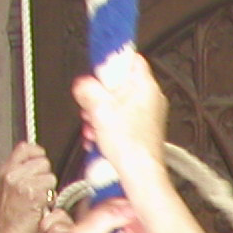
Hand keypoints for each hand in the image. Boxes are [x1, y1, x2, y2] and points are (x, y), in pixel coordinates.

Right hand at [0, 142, 55, 232]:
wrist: (6, 232)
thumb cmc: (9, 214)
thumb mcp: (8, 186)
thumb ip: (20, 171)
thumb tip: (36, 160)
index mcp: (6, 170)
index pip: (24, 147)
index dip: (36, 151)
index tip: (40, 157)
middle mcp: (13, 174)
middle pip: (42, 161)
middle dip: (45, 173)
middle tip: (39, 186)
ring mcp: (23, 184)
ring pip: (49, 175)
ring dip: (49, 186)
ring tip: (39, 196)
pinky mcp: (34, 195)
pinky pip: (51, 189)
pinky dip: (50, 197)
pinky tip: (41, 204)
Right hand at [73, 51, 169, 192]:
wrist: (140, 175)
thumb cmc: (130, 146)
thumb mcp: (99, 108)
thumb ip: (87, 88)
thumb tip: (82, 84)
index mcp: (145, 85)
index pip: (129, 57)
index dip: (110, 60)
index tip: (98, 65)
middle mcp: (151, 98)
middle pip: (117, 83)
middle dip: (98, 95)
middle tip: (91, 105)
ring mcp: (148, 115)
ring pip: (116, 103)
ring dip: (99, 113)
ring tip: (94, 126)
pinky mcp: (143, 131)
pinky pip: (120, 120)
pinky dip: (107, 126)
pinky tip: (99, 137)